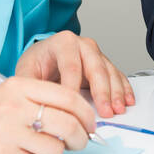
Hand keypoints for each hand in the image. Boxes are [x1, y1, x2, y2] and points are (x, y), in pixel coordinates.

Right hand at [0, 76, 95, 153]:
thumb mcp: (9, 97)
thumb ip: (41, 102)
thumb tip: (81, 120)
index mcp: (20, 85)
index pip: (68, 97)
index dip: (86, 114)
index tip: (90, 125)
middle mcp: (15, 105)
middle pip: (68, 123)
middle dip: (81, 138)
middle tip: (79, 143)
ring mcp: (7, 130)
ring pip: (55, 148)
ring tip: (40, 152)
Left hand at [14, 31, 135, 117]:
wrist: (45, 57)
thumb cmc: (38, 63)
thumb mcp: (26, 71)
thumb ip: (30, 85)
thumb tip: (35, 104)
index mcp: (63, 42)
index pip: (71, 65)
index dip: (73, 87)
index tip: (73, 107)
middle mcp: (83, 45)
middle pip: (96, 67)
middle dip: (102, 91)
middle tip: (104, 112)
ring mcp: (96, 54)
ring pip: (110, 72)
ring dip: (116, 92)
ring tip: (117, 110)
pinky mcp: (105, 64)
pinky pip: (118, 75)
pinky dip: (124, 89)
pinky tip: (127, 101)